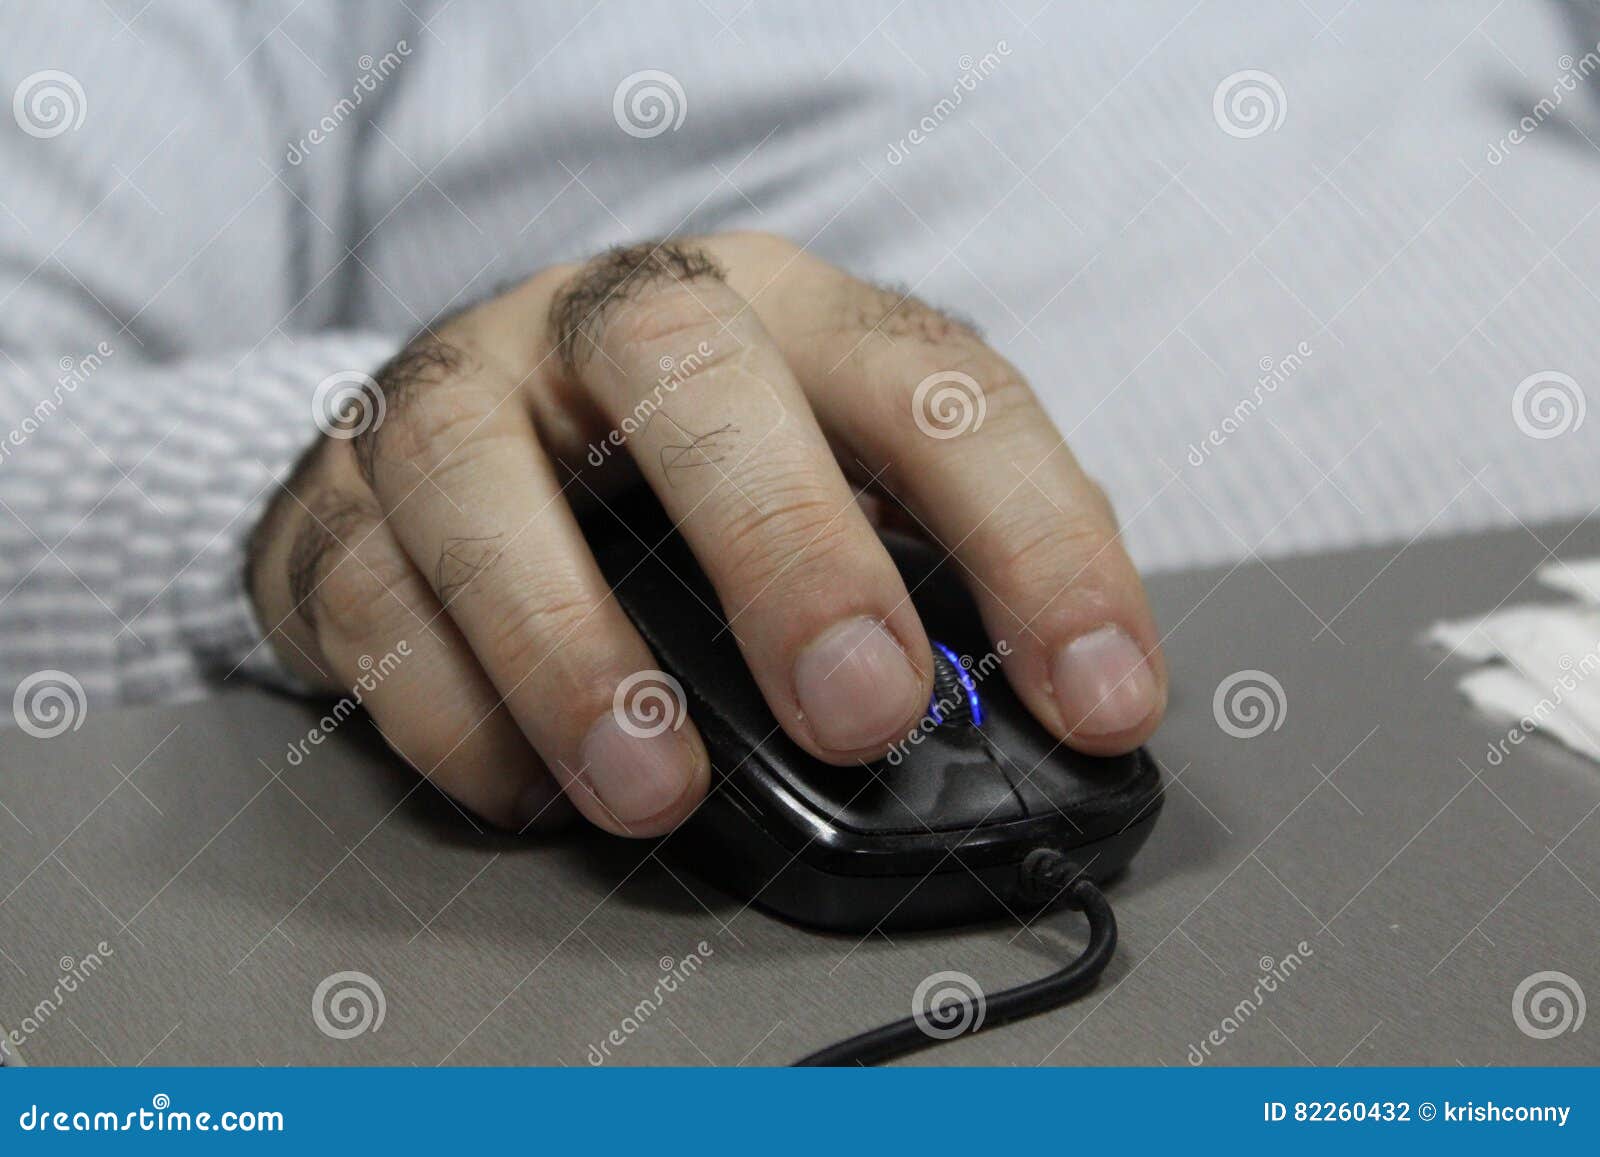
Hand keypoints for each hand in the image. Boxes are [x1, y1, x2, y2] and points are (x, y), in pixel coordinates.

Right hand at [247, 233, 1165, 835]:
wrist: (471, 426)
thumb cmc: (685, 472)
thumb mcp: (833, 479)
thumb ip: (925, 574)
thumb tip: (1033, 718)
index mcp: (783, 316)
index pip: (930, 388)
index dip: (1031, 538)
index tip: (1097, 695)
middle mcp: (615, 325)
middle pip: (693, 374)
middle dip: (786, 544)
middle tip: (858, 709)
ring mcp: (462, 392)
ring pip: (478, 469)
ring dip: (569, 643)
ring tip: (656, 790)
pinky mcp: (340, 493)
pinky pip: (369, 588)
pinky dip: (450, 704)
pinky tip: (525, 788)